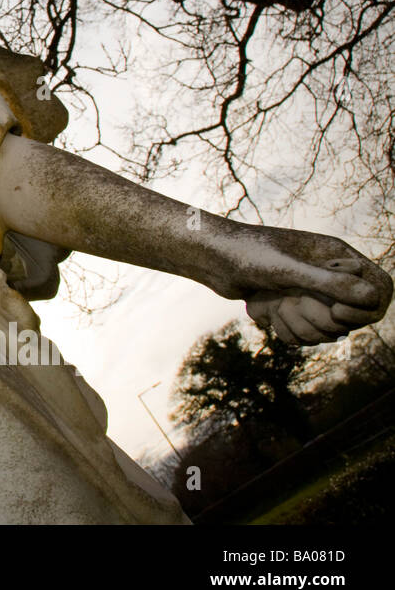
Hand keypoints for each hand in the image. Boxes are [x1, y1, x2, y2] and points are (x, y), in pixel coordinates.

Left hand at [218, 228, 392, 344]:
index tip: (338, 313)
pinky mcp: (293, 308)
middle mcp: (329, 276)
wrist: (211, 258)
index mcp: (337, 257)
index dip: (365, 309)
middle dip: (319, 318)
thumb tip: (373, 297)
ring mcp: (311, 294)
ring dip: (297, 325)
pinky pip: (303, 336)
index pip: (380, 290)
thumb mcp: (288, 269)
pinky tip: (263, 312)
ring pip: (325, 332)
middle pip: (352, 320)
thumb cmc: (247, 253)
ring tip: (272, 303)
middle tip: (290, 300)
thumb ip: (330, 283)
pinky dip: (283, 330)